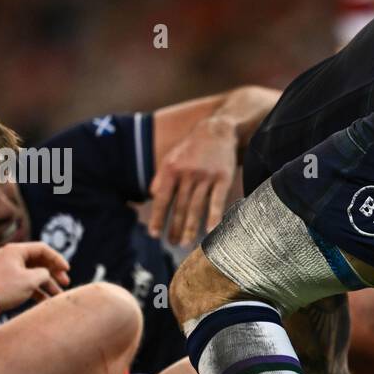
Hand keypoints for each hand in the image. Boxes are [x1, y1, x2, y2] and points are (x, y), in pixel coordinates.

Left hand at [0, 241, 70, 315]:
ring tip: (58, 295)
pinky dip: (36, 289)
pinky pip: (26, 281)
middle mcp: (12, 257)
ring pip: (34, 273)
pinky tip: (45, 300)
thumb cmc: (5, 289)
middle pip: (39, 261)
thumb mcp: (30, 280)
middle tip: (65, 282)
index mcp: (16, 251)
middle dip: (54, 273)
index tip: (67, 269)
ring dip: (47, 284)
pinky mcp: (7, 281)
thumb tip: (46, 274)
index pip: (43, 249)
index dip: (57, 259)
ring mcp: (9, 269)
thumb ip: (44, 273)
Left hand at [148, 115, 239, 245]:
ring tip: (187, 243)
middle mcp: (187, 173)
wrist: (217, 129)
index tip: (155, 235)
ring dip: (191, 227)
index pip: (161, 199)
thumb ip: (161, 177)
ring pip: (196, 206)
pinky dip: (214, 216)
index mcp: (171, 169)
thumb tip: (150, 196)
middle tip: (173, 244)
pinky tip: (211, 230)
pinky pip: (217, 200)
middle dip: (175, 228)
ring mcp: (205, 176)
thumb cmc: (192, 148)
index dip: (158, 218)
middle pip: (179, 206)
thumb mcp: (172, 158)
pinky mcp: (223, 177)